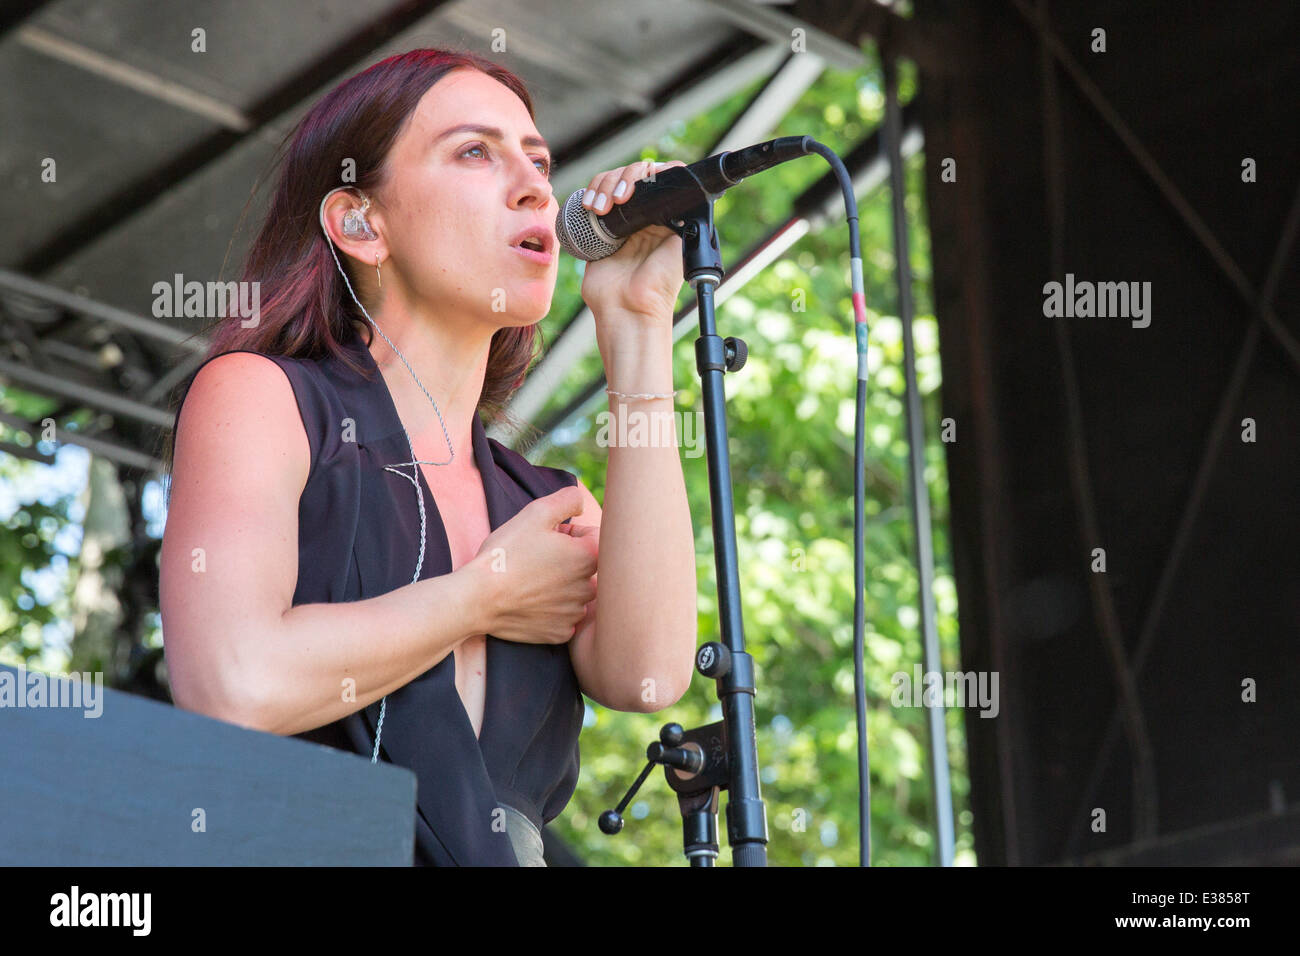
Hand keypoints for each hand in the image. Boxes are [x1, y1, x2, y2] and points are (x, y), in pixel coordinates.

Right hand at [468, 486, 597, 644]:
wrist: (478, 597)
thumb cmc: (507, 553)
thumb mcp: (537, 512)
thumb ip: (568, 499)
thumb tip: (581, 504)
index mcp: (589, 556)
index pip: (594, 536)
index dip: (569, 533)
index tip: (547, 538)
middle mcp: (589, 588)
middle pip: (586, 566)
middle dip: (567, 559)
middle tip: (536, 559)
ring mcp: (574, 613)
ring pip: (576, 592)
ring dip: (561, 585)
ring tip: (532, 580)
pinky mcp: (560, 632)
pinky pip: (564, 616)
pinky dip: (552, 609)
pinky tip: (531, 601)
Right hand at [578, 159, 687, 324]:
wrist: (628, 310)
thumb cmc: (658, 286)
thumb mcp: (681, 246)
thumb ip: (685, 217)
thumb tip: (686, 188)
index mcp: (666, 218)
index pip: (659, 179)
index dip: (650, 173)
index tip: (642, 183)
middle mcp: (644, 217)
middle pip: (633, 175)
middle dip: (623, 178)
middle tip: (620, 198)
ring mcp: (621, 222)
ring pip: (610, 182)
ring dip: (604, 185)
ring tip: (601, 207)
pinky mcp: (598, 230)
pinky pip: (592, 199)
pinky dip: (590, 194)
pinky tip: (591, 205)